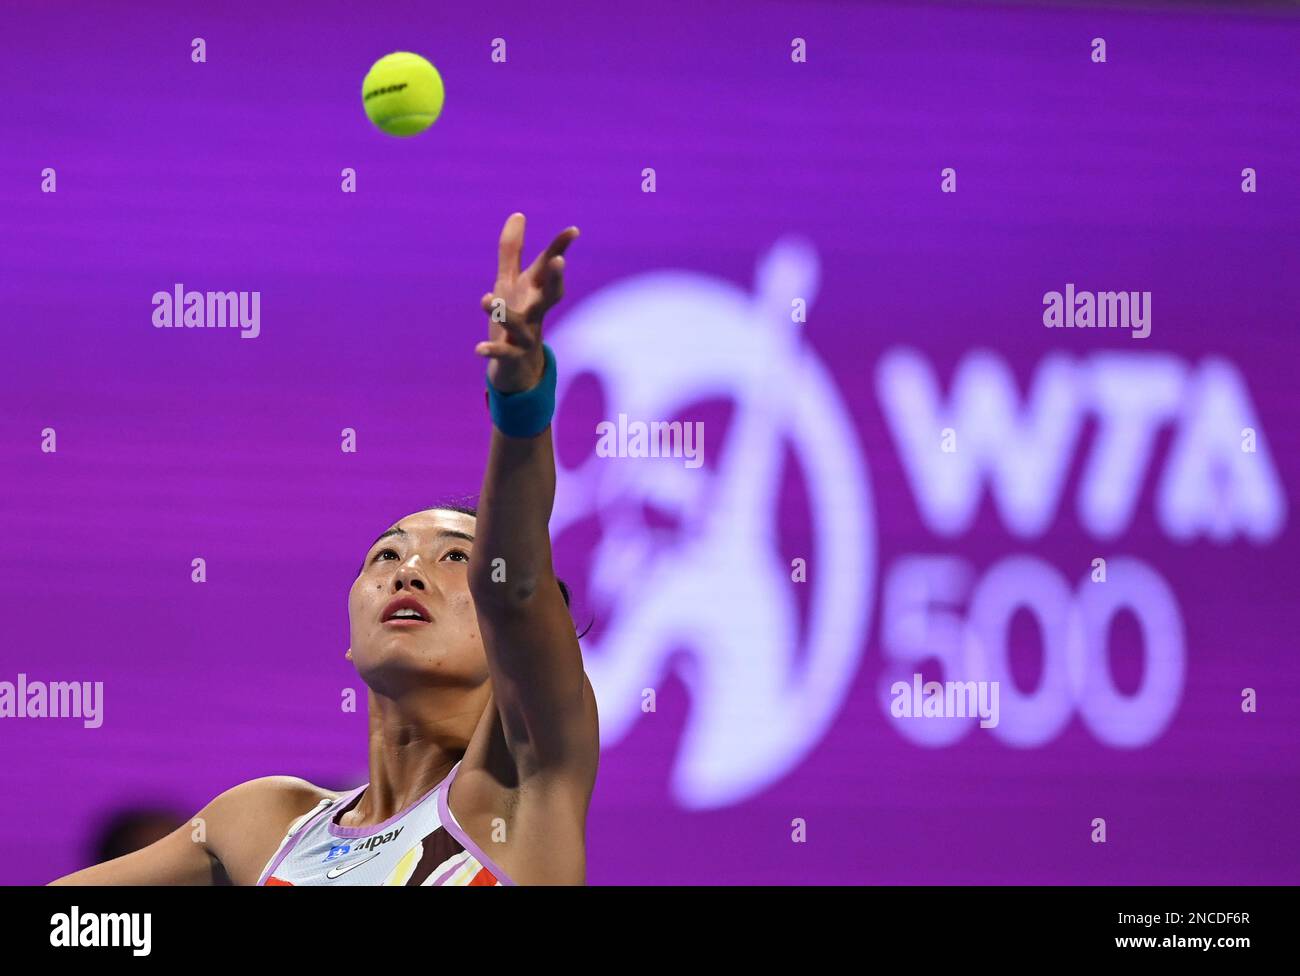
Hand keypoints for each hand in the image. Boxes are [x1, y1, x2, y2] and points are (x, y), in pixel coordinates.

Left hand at [477, 212, 579, 392]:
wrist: (516, 364)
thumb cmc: (516, 314)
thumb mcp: (510, 280)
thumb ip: (512, 249)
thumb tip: (518, 214)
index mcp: (534, 290)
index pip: (548, 266)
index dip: (560, 248)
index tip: (573, 231)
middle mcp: (535, 310)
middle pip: (549, 295)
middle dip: (554, 279)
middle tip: (558, 261)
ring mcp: (526, 334)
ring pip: (520, 323)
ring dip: (505, 313)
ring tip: (486, 299)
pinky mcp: (512, 354)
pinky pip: (504, 352)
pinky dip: (493, 350)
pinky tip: (478, 348)